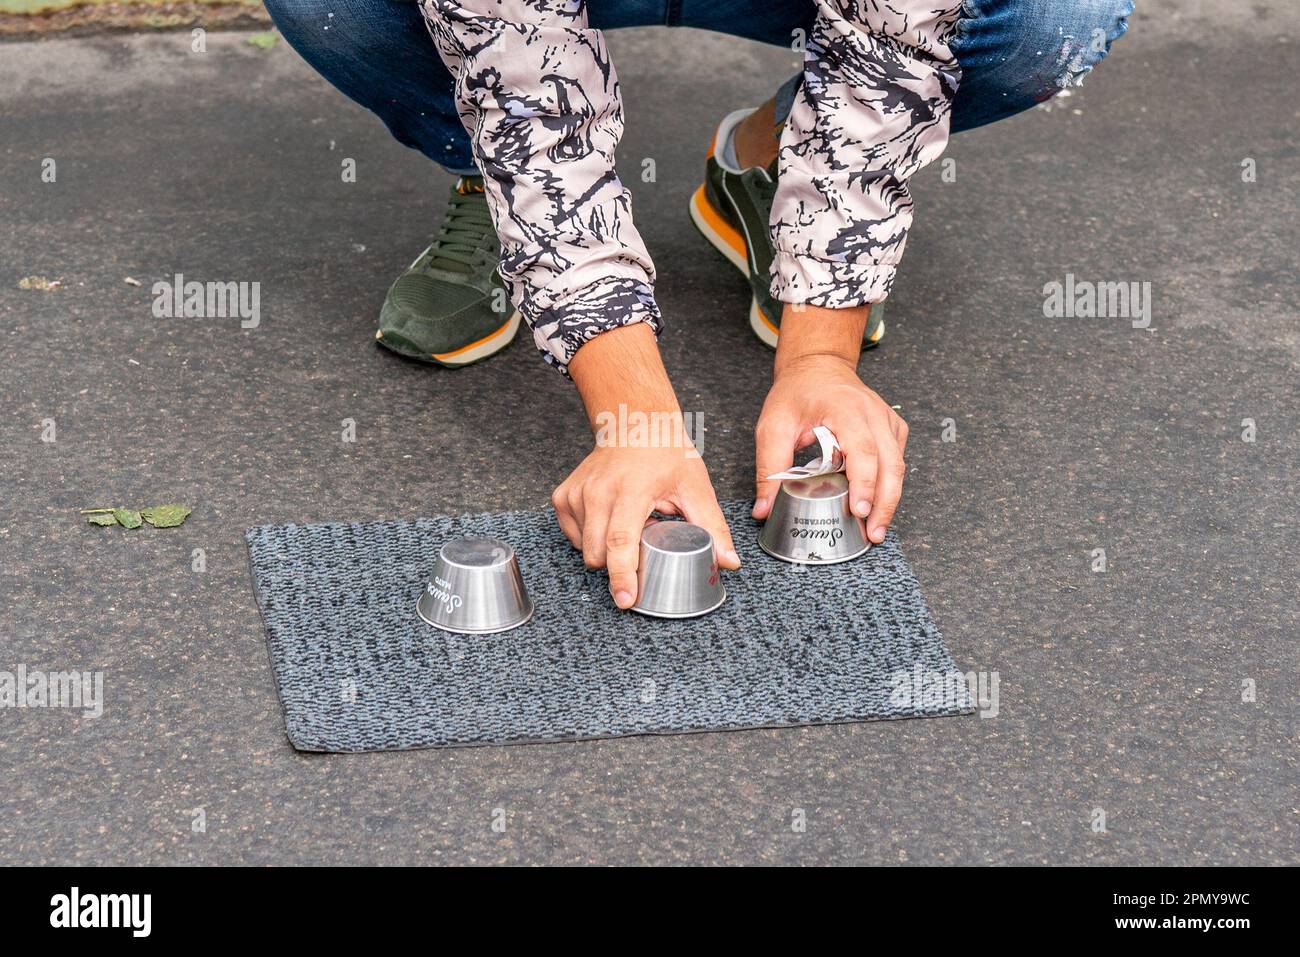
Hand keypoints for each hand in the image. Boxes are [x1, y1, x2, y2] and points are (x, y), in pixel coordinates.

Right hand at [553, 444, 739, 607]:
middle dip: (617, 566)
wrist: (635, 422)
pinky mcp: (563, 496)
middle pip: (598, 554)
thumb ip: (712, 528)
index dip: (623, 575)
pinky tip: (610, 520)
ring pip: (583, 547)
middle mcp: (598, 492)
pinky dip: (590, 537)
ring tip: (629, 526)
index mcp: (630, 490)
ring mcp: (577, 493)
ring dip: (605, 550)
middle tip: (642, 544)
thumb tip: (729, 562)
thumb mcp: (695, 488)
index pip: (620, 542)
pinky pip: (573, 535)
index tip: (626, 599)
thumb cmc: (666, 453)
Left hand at [754, 304, 908, 543]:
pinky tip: (876, 504)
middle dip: (884, 502)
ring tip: (876, 528)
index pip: (863, 449)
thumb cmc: (796, 393)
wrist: (817, 367)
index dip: (864, 482)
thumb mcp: (773, 426)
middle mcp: (873, 412)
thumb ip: (769, 468)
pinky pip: (897, 459)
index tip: (858, 510)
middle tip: (873, 532)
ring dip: (890, 498)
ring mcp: (887, 419)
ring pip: (898, 464)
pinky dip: (890, 484)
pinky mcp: (892, 428)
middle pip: (890, 463)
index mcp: (845, 407)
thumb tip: (763, 509)